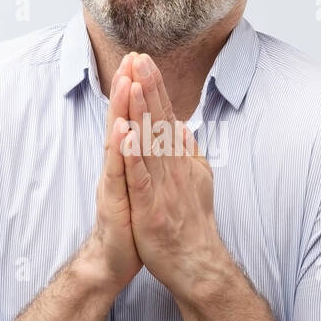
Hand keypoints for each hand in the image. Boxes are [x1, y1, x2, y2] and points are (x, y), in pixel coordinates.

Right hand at [83, 52, 143, 293]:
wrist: (114, 259)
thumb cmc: (133, 222)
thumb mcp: (145, 185)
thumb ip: (150, 157)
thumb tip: (165, 134)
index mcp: (128, 161)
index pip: (133, 118)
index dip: (138, 90)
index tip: (143, 61)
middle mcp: (118, 166)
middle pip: (121, 121)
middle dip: (126, 89)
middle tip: (132, 58)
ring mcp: (115, 182)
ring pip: (117, 141)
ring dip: (121, 111)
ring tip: (125, 83)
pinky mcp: (117, 201)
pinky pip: (119, 173)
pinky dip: (121, 151)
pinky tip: (123, 131)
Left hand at [119, 53, 226, 301]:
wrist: (194, 263)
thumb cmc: (190, 223)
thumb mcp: (195, 181)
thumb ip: (189, 153)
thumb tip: (185, 128)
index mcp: (178, 160)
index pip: (165, 116)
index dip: (154, 87)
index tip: (144, 60)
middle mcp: (172, 167)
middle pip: (158, 121)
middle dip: (147, 88)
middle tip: (139, 57)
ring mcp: (163, 186)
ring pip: (149, 143)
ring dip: (140, 112)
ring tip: (131, 83)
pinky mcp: (151, 207)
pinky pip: (140, 178)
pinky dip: (132, 156)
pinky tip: (125, 136)